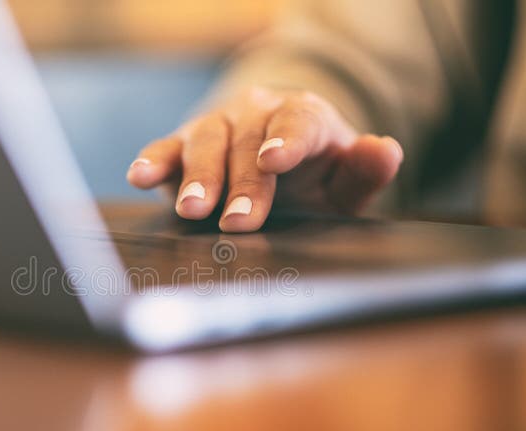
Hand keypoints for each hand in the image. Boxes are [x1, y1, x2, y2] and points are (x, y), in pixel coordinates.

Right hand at [126, 86, 403, 232]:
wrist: (271, 161)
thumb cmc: (311, 179)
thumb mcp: (342, 183)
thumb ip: (364, 171)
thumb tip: (386, 150)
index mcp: (302, 118)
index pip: (298, 121)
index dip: (286, 140)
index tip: (274, 161)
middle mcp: (257, 114)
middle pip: (247, 140)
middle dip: (242, 182)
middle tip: (238, 220)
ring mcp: (218, 126)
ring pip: (205, 141)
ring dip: (198, 175)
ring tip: (192, 208)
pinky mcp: (183, 145)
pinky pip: (166, 149)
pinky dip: (153, 161)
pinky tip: (139, 176)